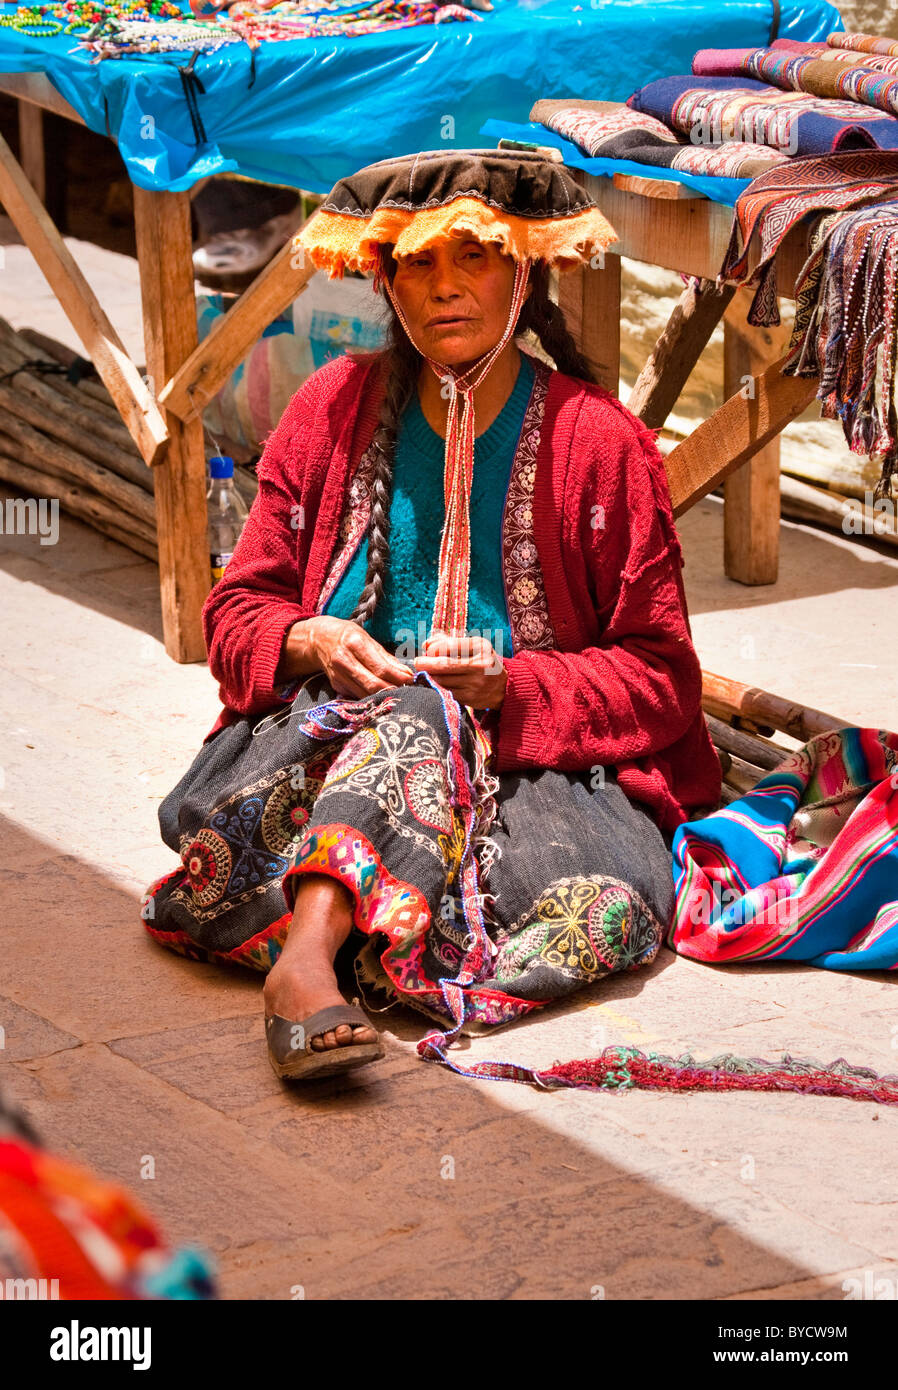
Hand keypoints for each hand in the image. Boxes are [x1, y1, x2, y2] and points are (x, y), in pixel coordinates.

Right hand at [282, 616, 414, 698]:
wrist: (317, 640)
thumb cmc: (348, 636)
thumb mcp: (367, 639)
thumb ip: (386, 657)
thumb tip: (406, 674)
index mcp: (355, 644)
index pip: (381, 667)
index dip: (398, 677)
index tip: (412, 681)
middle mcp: (344, 661)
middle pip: (373, 684)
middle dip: (393, 690)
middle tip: (409, 692)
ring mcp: (339, 676)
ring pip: (366, 694)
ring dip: (384, 697)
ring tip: (399, 695)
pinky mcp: (336, 686)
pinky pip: (358, 696)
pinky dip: (372, 698)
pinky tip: (382, 696)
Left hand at [413, 633, 507, 708]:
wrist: (502, 686)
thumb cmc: (481, 660)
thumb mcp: (472, 646)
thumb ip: (448, 642)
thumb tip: (426, 645)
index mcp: (481, 647)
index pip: (450, 646)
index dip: (433, 648)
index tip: (425, 650)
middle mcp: (481, 665)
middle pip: (445, 665)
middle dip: (426, 664)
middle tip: (418, 662)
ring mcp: (476, 684)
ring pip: (442, 680)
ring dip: (429, 676)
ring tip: (425, 673)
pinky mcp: (470, 698)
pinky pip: (446, 692)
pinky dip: (436, 688)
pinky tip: (433, 684)